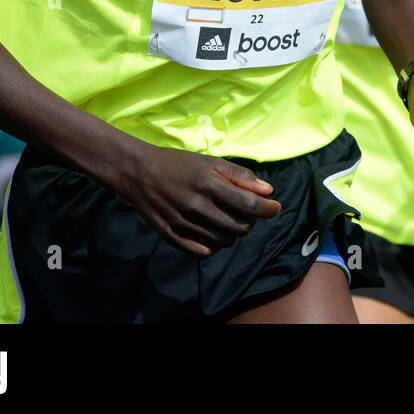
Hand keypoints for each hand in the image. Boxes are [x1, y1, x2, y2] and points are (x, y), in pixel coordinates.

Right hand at [112, 144, 281, 257]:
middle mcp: (195, 205)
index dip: (268, 209)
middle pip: (239, 227)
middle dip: (251, 221)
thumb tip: (269, 191)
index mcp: (208, 183)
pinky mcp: (170, 235)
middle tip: (248, 212)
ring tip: (229, 220)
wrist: (138, 172)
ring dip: (234, 233)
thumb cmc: (179, 164)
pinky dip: (214, 246)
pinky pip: (202, 252)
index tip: (276, 207)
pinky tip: (214, 233)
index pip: (249, 204)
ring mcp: (181, 222)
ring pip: (223, 241)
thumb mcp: (211, 162)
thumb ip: (240, 176)